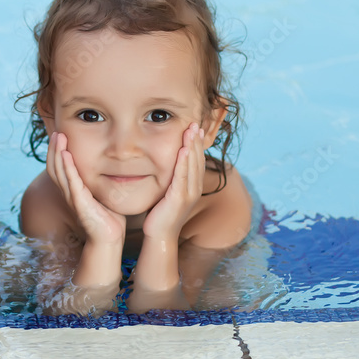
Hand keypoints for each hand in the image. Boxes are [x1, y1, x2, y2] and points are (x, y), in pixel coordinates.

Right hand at [47, 132, 125, 246]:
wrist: (109, 238)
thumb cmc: (109, 216)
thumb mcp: (102, 193)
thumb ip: (100, 180)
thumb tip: (110, 164)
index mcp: (72, 189)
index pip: (59, 167)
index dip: (57, 151)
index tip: (60, 134)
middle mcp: (68, 193)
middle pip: (54, 167)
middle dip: (54, 148)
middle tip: (56, 131)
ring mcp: (72, 198)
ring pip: (59, 172)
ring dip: (57, 153)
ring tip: (58, 137)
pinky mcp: (79, 203)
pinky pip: (71, 182)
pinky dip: (67, 167)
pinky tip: (66, 155)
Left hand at [143, 123, 205, 240]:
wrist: (160, 235)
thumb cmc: (161, 213)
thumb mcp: (169, 192)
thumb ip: (172, 178)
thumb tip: (168, 163)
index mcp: (193, 186)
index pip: (197, 160)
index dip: (198, 144)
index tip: (196, 128)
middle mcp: (194, 189)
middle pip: (197, 160)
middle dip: (197, 141)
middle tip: (195, 123)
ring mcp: (188, 194)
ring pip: (192, 166)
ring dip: (192, 147)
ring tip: (192, 131)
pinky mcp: (179, 199)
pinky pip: (182, 177)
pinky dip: (184, 163)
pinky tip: (183, 151)